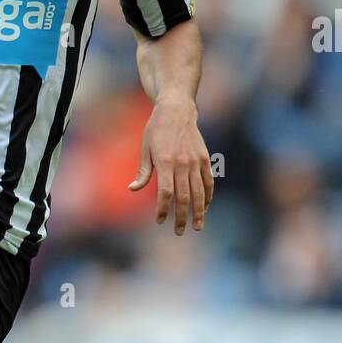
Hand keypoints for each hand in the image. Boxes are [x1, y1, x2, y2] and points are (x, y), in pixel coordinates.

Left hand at [129, 94, 213, 234]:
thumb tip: (132, 189)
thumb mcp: (145, 148)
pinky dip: (208, 195)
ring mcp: (195, 161)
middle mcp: (182, 163)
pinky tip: (205, 207)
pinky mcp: (204, 158)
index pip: (165, 192)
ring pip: (199, 192)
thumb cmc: (156, 130)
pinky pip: (209, 181)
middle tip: (178, 231)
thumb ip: (143, 172)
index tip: (160, 220)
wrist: (177, 110)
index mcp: (165, 162)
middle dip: (181, 217)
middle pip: (184, 196)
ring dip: (199, 212)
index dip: (163, 209)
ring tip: (197, 226)